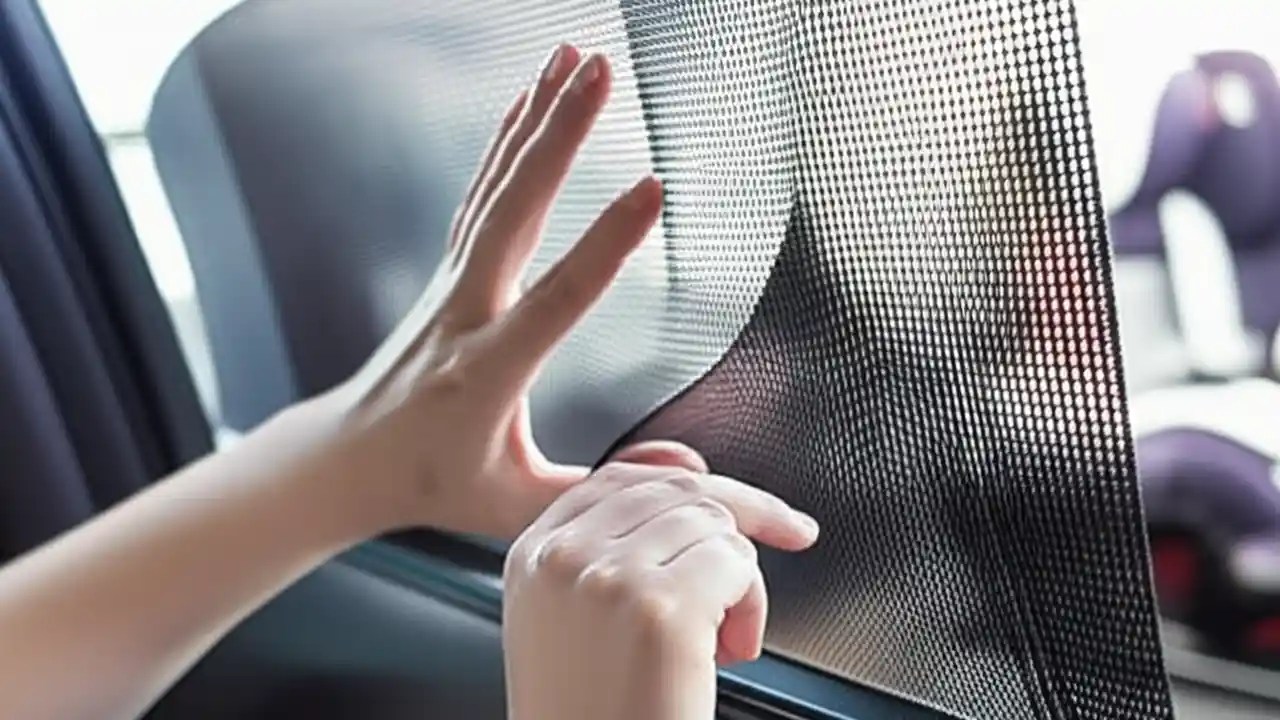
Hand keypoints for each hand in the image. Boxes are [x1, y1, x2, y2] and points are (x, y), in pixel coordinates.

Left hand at [317, 45, 665, 537]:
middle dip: (561, 137)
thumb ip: (603, 488)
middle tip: (602, 72)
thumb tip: (687, 470)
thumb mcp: (520, 509)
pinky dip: (506, 142)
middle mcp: (466, 311)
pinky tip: (529, 101)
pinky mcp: (450, 270)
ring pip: (497, 187)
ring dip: (537, 120)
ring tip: (576, 60)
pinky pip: (482, 194)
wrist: (351, 457)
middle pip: (517, 211)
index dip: (608, 242)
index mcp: (489, 371)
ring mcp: (452, 284)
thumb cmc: (436, 486)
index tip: (653, 188)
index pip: (559, 298)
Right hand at [503, 461, 819, 719]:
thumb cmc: (596, 714)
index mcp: (533, 554)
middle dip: (737, 527)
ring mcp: (608, 577)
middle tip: (748, 588)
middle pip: (679, 490)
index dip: (692, 485)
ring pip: (715, 524)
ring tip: (723, 641)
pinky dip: (753, 607)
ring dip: (741, 583)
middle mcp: (564, 557)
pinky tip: (730, 650)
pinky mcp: (659, 608)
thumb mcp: (573, 618)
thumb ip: (608, 548)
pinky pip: (737, 563)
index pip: (622, 478)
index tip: (740, 505)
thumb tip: (692, 475)